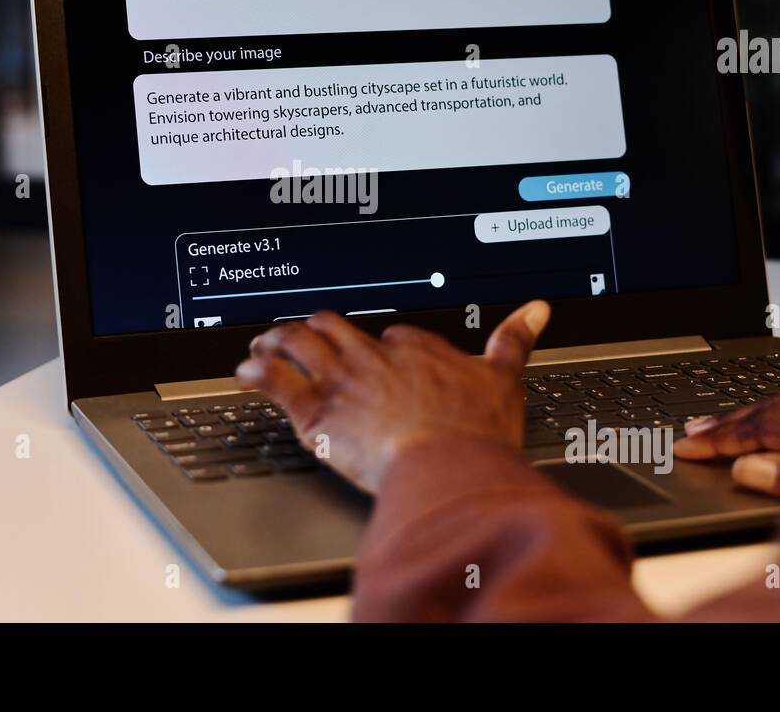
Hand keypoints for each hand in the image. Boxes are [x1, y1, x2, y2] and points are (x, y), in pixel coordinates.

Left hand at [235, 301, 550, 492]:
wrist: (446, 468)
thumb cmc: (474, 433)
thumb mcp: (503, 380)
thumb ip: (514, 341)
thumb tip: (536, 312)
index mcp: (416, 348)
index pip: (392, 336)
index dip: (382, 346)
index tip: (377, 355)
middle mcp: (374, 357)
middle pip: (335, 329)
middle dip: (317, 330)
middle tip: (303, 335)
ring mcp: (341, 381)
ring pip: (300, 343)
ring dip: (277, 340)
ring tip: (264, 342)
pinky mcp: (315, 410)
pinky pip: (275, 380)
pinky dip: (255, 372)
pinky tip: (243, 371)